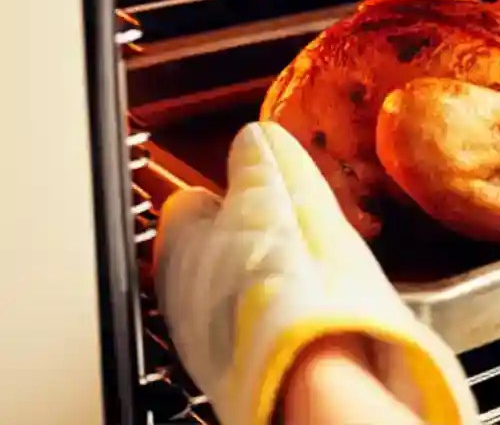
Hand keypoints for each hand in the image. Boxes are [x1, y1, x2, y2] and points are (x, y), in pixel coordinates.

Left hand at [154, 122, 478, 424]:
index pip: (191, 198)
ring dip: (270, 271)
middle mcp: (184, 293)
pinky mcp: (249, 362)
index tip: (255, 176)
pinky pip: (264, 321)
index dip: (227, 184)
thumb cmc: (285, 280)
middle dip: (250, 230)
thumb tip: (255, 138)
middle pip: (215, 245)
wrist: (316, 359)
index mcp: (180, 242)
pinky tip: (317, 304)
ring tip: (311, 263)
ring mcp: (213, 333)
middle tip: (291, 220)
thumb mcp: (275, 194)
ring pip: (239, 286)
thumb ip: (260, 161)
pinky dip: (285, 309)